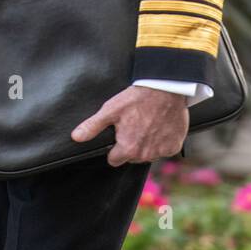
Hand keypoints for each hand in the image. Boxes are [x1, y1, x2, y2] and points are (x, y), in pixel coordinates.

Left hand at [71, 85, 188, 166]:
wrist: (166, 89)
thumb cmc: (136, 98)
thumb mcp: (110, 110)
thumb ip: (92, 126)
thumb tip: (76, 137)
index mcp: (128, 149)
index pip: (114, 160)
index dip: (114, 148)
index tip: (118, 135)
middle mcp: (145, 155)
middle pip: (132, 157)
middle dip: (131, 145)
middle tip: (134, 125)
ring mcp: (161, 151)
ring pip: (148, 154)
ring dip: (147, 144)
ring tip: (147, 123)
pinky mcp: (174, 146)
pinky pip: (165, 149)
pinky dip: (162, 141)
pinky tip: (160, 126)